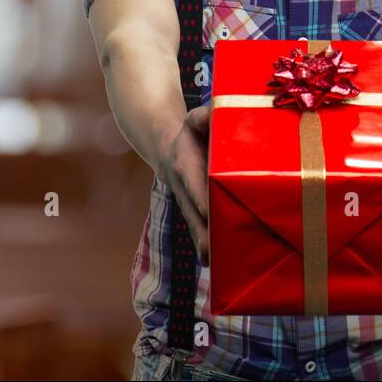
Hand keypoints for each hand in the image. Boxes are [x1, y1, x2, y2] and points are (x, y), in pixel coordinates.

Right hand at [155, 104, 211, 264]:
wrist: (163, 143)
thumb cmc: (189, 131)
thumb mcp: (194, 119)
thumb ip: (202, 116)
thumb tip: (211, 114)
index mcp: (184, 162)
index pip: (191, 179)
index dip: (198, 195)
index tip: (207, 211)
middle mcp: (182, 186)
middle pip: (192, 212)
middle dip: (203, 232)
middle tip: (214, 253)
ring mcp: (185, 200)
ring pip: (194, 225)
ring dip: (204, 245)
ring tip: (218, 267)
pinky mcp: (191, 210)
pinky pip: (198, 229)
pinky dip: (206, 246)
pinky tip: (217, 265)